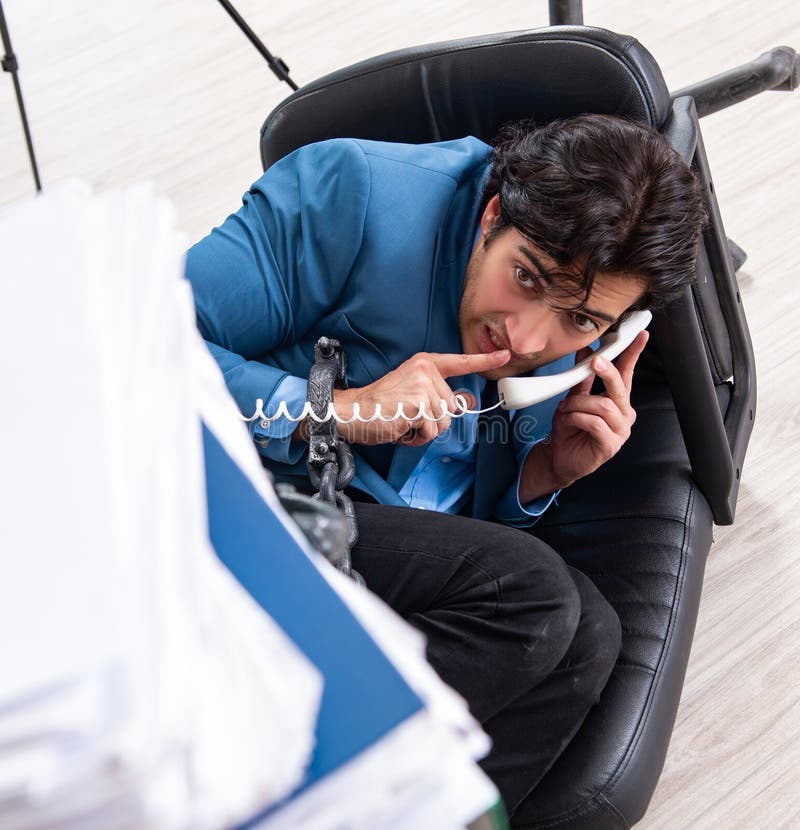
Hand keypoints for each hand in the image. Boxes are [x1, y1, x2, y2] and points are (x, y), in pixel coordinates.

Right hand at [323, 349, 510, 445]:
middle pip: (452, 407)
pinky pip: (432, 431)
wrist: (355, 411)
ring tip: (404, 422)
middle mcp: (426, 371)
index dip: (485, 360)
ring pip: (444, 422)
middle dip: (433, 420)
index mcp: (426, 364)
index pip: (460, 362)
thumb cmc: (383, 405)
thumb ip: (441, 396)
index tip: (506, 356)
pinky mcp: (418, 404)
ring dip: (425, 430)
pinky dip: (417, 437)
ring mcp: (422, 386)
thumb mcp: (415, 394)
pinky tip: (402, 427)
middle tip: (409, 416)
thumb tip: (469, 402)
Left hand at [520, 331, 648, 501]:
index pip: (627, 373)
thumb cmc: (569, 429)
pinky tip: (569, 421)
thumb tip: (585, 350)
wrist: (559, 458)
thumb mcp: (573, 398)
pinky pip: (595, 423)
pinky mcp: (611, 445)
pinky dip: (577, 418)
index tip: (640, 335)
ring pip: (603, 405)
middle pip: (620, 387)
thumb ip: (582, 377)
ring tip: (565, 409)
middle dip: (607, 372)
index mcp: (617, 400)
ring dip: (579, 404)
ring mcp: (620, 431)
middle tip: (595, 361)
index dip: (633, 354)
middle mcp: (623, 414)